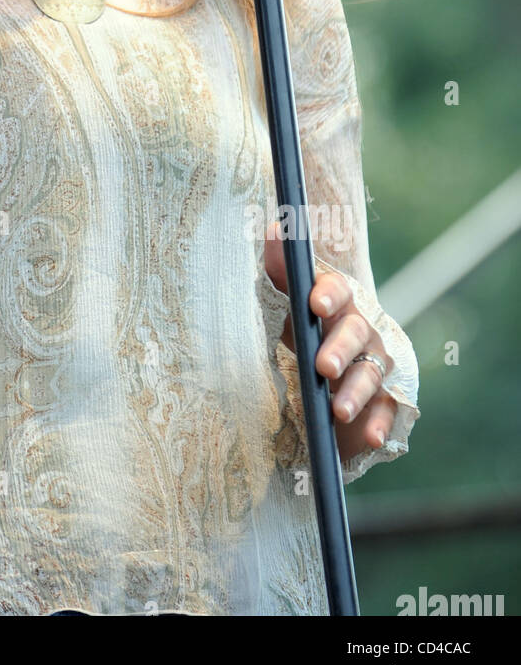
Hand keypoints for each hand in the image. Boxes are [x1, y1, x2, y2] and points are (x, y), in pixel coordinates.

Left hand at [264, 221, 395, 462]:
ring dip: (356, 392)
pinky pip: (388, 412)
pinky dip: (382, 424)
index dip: (327, 295)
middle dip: (340, 349)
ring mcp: (376, 366)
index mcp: (337, 302)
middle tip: (322, 366)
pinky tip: (373, 438)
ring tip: (339, 409)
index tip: (314, 303)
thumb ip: (280, 266)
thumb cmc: (300, 323)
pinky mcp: (382, 402)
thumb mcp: (283, 295)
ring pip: (372, 374)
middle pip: (356, 334)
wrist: (322, 367)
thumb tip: (276, 227)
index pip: (338, 290)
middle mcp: (363, 331)